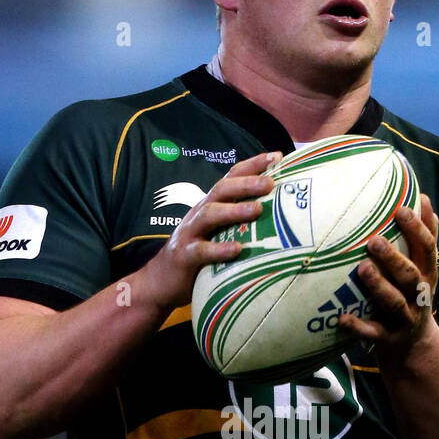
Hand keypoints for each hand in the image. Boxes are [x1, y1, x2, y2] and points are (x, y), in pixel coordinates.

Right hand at [141, 151, 279, 310]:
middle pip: (221, 190)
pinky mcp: (184, 256)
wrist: (161, 281)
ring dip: (234, 210)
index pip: (231, 178)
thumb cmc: (199, 257)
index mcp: (210, 205)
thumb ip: (239, 223)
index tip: (277, 157)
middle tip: (270, 183)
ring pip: (210, 214)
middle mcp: (199, 213)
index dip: (252, 165)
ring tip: (257, 210)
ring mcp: (190, 233)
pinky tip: (237, 249)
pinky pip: (201, 250)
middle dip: (246, 183)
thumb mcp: (218, 234)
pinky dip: (219, 249)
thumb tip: (278, 217)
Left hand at [338, 194, 438, 365]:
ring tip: (362, 268)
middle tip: (374, 241)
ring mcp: (404, 319)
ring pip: (394, 302)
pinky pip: (372, 333)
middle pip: (410, 276)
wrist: (414, 346)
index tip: (401, 209)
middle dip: (394, 259)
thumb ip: (425, 237)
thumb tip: (424, 198)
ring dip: (379, 286)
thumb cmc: (412, 295)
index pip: (427, 249)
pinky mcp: (387, 339)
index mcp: (427, 275)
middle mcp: (418, 297)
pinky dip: (357, 327)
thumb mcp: (423, 268)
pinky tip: (341, 318)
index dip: (417, 230)